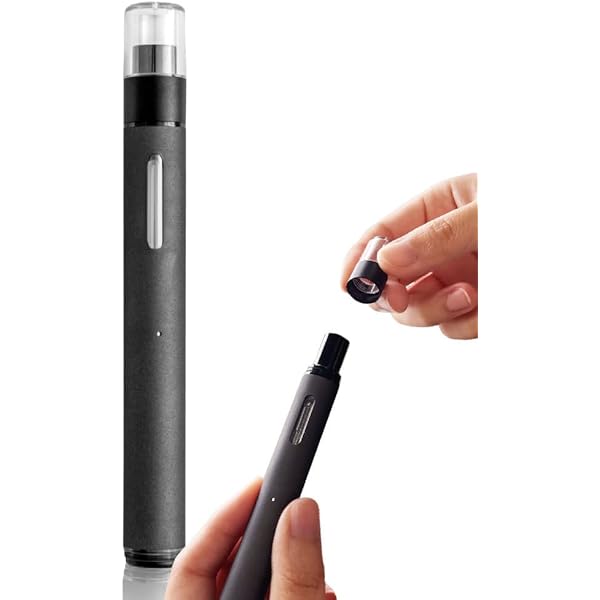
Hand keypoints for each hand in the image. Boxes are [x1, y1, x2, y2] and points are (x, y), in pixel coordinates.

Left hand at [165, 479, 336, 598]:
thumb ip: (294, 578)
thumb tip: (299, 514)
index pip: (194, 557)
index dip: (229, 513)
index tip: (263, 481)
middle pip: (228, 562)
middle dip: (267, 534)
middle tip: (292, 508)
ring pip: (255, 581)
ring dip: (288, 563)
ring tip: (314, 558)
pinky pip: (272, 597)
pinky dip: (296, 586)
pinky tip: (319, 590)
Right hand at [342, 173, 477, 338]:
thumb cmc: (545, 211)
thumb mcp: (487, 216)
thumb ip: (438, 236)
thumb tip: (388, 259)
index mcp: (440, 207)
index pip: (385, 231)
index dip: (361, 257)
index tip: (348, 282)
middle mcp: (442, 245)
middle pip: (392, 278)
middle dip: (393, 293)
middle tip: (400, 299)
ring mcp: (459, 276)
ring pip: (417, 307)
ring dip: (436, 310)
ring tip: (472, 296)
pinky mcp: (477, 305)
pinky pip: (453, 326)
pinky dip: (468, 324)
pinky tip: (491, 308)